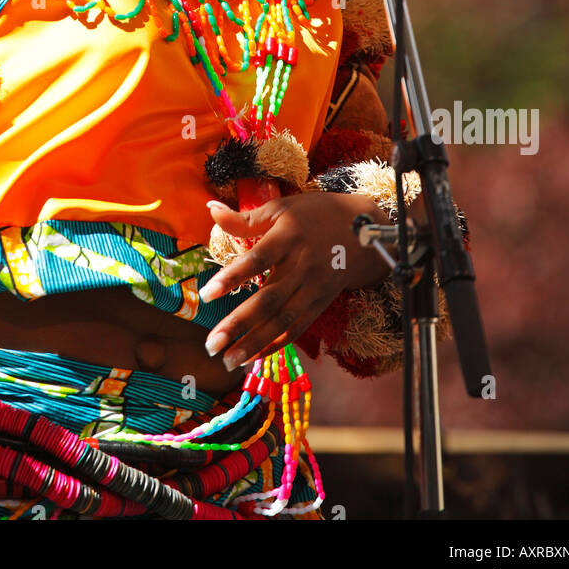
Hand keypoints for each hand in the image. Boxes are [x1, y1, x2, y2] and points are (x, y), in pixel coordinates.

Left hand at [199, 191, 389, 371]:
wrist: (364, 231)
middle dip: (238, 324)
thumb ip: (245, 218)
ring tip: (227, 360)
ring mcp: (313, 288)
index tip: (205, 295)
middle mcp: (302, 265)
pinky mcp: (321, 303)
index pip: (256, 260)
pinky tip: (254, 356)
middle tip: (210, 344)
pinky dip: (277, 344)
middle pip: (268, 299)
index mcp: (288, 237)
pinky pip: (298, 328)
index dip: (231, 278)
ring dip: (255, 343)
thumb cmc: (314, 215)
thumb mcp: (281, 208)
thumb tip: (210, 209)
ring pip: (282, 320)